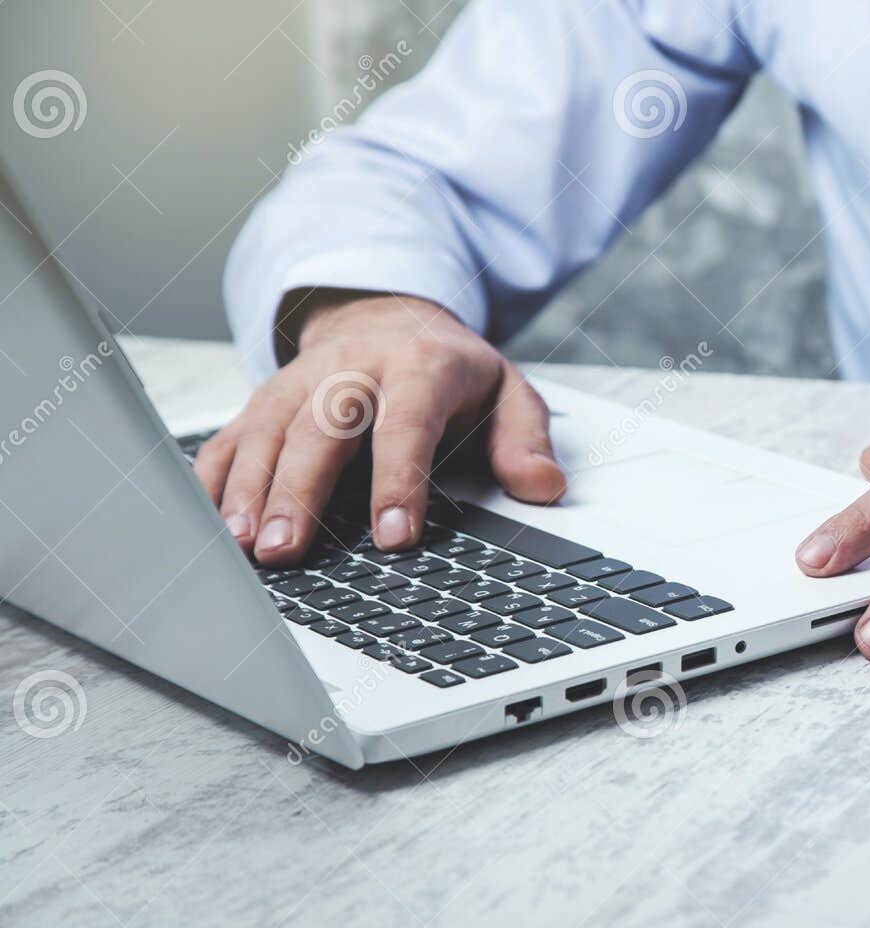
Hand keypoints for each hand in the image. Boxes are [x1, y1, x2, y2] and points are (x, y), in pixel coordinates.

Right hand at [194, 292, 564, 564]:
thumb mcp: (507, 393)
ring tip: (244, 546)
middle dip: (299, 490)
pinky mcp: (265, 400)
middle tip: (286, 550)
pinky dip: (215, 478)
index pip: (406, 423)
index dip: (398, 480)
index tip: (393, 537)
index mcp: (420, 366)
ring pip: (266, 430)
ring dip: (249, 489)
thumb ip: (525, 439)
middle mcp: (352, 368)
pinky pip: (232, 436)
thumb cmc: (452, 372)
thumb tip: (544, 486)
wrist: (393, 318)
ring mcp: (300, 382)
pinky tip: (207, 523)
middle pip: (320, 427)